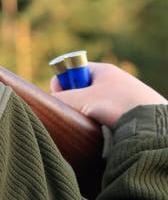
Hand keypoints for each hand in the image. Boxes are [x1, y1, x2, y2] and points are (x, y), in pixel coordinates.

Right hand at [50, 62, 167, 127]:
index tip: (59, 95)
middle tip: (75, 111)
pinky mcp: (133, 112)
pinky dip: (103, 121)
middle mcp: (115, 79)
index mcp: (103, 70)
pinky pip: (109, 114)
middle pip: (83, 87)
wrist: (152, 124)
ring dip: (88, 112)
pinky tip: (105, 129)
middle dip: (75, 99)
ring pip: (95, 103)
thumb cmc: (114, 105)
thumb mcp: (81, 100)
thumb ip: (60, 99)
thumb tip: (46, 103)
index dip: (62, 81)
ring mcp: (126, 95)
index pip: (73, 70)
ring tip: (92, 123)